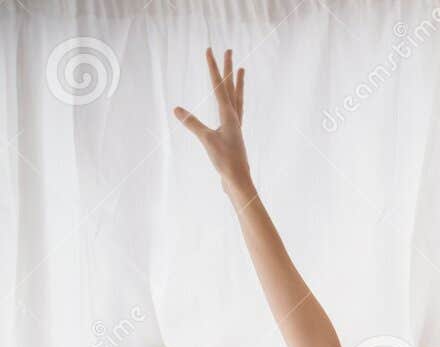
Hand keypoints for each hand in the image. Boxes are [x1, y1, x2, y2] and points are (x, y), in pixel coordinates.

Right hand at [173, 46, 250, 188]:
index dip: (212, 67)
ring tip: (241, 70)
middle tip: (228, 50)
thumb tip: (176, 109)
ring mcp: (236, 125)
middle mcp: (235, 117)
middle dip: (228, 68)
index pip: (218, 86)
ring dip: (238, 82)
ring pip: (237, 97)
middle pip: (231, 86)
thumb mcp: (206, 140)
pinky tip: (233, 103)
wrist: (239, 181)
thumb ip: (192, 123)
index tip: (209, 50)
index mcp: (229, 115)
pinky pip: (236, 111)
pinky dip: (235, 101)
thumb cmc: (225, 162)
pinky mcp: (235, 135)